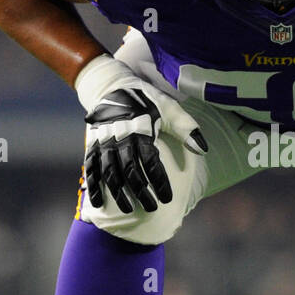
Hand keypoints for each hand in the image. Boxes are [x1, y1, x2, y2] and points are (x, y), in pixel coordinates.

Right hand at [76, 55, 206, 213]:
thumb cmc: (146, 99)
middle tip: (152, 208)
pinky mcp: (92, 144)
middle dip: (141, 191)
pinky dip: (94, 186)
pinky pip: (91, 168)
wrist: (111, 85)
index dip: (159, 181)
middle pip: (130, 170)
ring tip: (129, 209)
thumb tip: (203, 149)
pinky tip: (98, 204)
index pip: (150, 161)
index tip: (167, 198)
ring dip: (118, 193)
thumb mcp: (169, 107)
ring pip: (110, 172)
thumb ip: (186, 128)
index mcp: (140, 128)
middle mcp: (120, 137)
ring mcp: (104, 141)